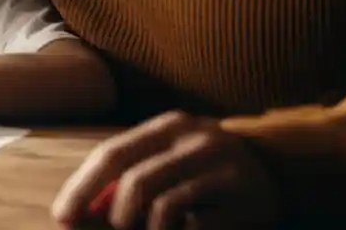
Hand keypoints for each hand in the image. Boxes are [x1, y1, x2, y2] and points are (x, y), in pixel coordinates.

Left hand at [52, 111, 277, 229]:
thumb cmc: (207, 171)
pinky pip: (194, 226)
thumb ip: (126, 175)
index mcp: (169, 126)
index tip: (63, 217)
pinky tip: (194, 226)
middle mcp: (196, 141)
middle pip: (134, 182)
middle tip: (114, 229)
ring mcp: (223, 170)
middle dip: (114, 216)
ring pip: (162, 209)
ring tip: (159, 228)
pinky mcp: (244, 202)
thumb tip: (78, 210)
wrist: (282, 173)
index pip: (113, 154)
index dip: (82, 188)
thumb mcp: (166, 161)